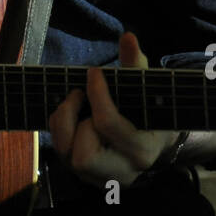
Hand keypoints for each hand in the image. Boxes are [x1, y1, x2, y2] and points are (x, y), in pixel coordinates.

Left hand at [48, 32, 185, 188]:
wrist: (153, 140)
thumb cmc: (148, 108)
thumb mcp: (147, 86)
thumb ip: (136, 63)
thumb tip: (128, 36)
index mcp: (142, 151)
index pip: (109, 125)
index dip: (97, 94)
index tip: (94, 72)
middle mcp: (121, 173)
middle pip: (82, 156)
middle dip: (76, 121)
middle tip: (81, 96)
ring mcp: (100, 179)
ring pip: (66, 156)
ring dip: (65, 123)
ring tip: (76, 102)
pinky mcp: (85, 176)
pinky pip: (61, 153)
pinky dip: (62, 129)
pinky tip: (75, 114)